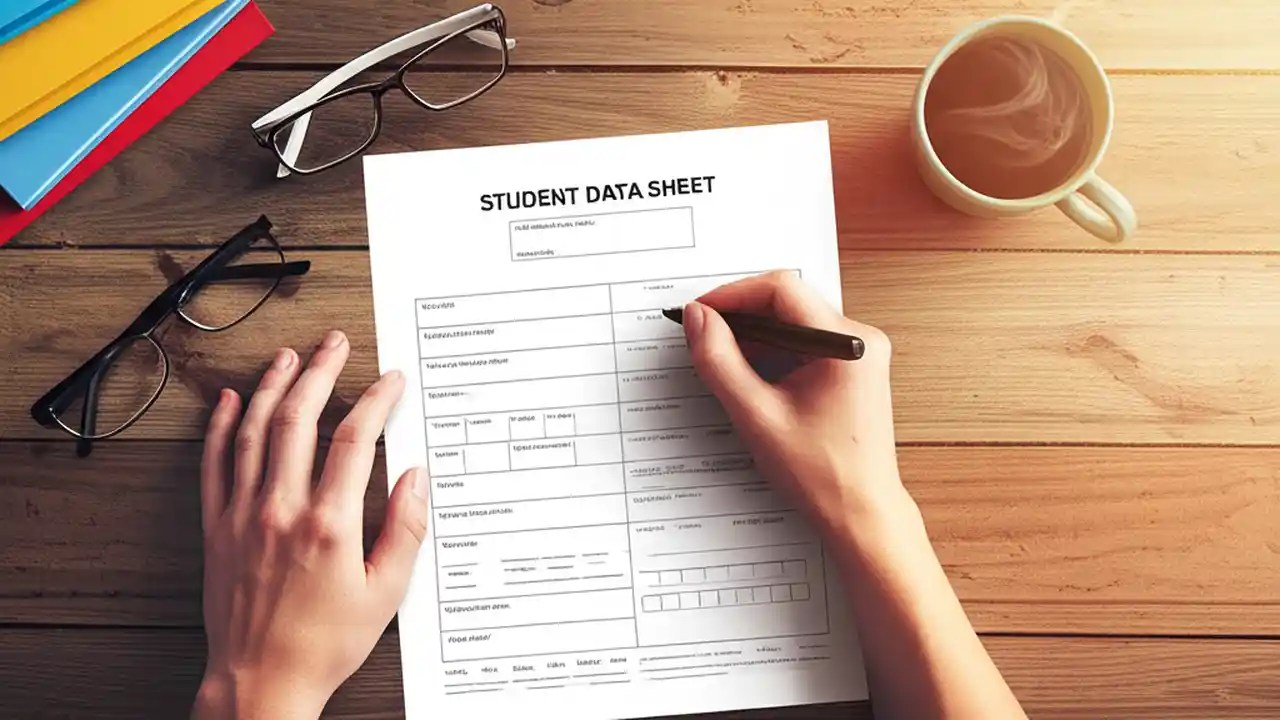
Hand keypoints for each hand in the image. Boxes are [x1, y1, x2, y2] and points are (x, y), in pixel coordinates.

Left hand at [193, 331, 427, 719]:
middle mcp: (282, 510)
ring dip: (274, 387)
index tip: (390, 382)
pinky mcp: (217, 529)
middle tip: (334, 345)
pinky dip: (221, 427)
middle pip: (299, 420)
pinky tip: (233, 402)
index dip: (376, 401)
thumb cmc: (324, 644)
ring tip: (289, 358)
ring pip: (254, 432)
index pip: (354, 440)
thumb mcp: (386, 593)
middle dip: (320, 372)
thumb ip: (405, 529)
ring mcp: (244, 516)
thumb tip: (415, 478)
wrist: (261, 682)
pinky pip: (215, 465)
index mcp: (329, 524)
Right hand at [682, 272, 906, 539]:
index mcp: (847, 344)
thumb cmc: (822, 476)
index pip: (781, 289)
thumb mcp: (757, 416)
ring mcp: (859, 354)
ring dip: (755, 336)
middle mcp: (861, 340)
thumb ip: (721, 362)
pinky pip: (804, 342)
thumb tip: (698, 319)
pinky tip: (751, 378)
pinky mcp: (852, 368)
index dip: (733, 295)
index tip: (701, 312)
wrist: (861, 515)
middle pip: (788, 301)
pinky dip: (773, 353)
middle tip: (704, 338)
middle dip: (741, 316)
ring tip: (725, 364)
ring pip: (793, 322)